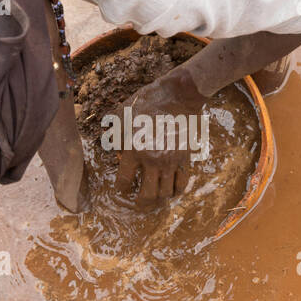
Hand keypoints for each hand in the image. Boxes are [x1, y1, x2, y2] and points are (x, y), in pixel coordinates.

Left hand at [115, 69, 203, 202]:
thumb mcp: (122, 115)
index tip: (123, 189)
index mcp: (133, 150)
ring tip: (155, 197)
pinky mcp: (185, 158)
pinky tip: (171, 189)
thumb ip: (116, 136)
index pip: (124, 182)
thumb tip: (115, 152)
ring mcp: (170, 161)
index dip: (122, 189)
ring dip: (159, 198)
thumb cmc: (147, 102)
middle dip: (141, 204)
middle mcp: (152, 160)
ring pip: (165, 193)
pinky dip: (176, 190)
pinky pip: (182, 183)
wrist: (177, 95)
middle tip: (139, 204)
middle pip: (147, 195)